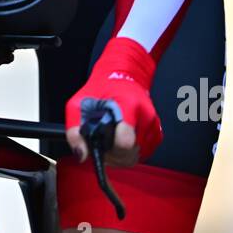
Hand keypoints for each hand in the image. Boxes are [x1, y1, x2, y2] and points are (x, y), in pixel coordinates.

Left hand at [64, 37, 162, 166]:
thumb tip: (80, 154)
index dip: (110, 148)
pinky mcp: (157, 134)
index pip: (126, 141)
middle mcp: (145, 117)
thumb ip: (75, 131)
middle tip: (101, 141)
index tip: (101, 143)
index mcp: (128, 105)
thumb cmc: (101, 89)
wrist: (124, 76)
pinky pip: (142, 155)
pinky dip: (129, 153)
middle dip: (112, 154)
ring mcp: (153, 126)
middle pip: (129, 154)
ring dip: (119, 155)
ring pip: (135, 157)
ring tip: (109, 139)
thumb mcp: (78, 105)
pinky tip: (119, 141)